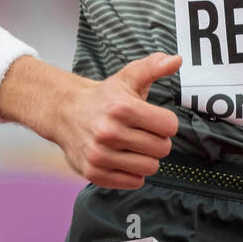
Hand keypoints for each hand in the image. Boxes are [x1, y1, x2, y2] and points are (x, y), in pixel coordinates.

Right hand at [56, 52, 181, 189]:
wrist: (65, 112)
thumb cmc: (104, 97)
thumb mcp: (128, 77)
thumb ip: (154, 67)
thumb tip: (177, 60)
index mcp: (122, 108)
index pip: (169, 126)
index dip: (166, 123)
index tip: (155, 119)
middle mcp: (109, 132)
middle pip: (162, 149)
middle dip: (158, 140)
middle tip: (143, 133)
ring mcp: (100, 154)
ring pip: (150, 168)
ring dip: (146, 158)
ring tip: (133, 146)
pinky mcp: (94, 172)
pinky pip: (133, 182)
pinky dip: (133, 172)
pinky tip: (123, 158)